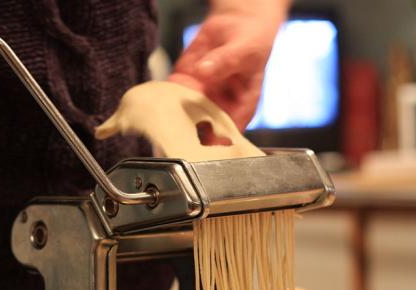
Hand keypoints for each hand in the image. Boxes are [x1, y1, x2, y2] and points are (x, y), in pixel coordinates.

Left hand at [169, 1, 287, 130]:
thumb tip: (204, 70)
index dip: (215, 140)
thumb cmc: (251, 42)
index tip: (202, 140)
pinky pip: (173, 92)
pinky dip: (165, 93)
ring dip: (174, 112)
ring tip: (168, 110)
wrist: (237, 23)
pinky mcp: (186, 81)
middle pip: (203, 127)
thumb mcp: (244, 50)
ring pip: (184, 112)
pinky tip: (163, 92)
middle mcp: (220, 105)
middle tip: (179, 127)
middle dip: (189, 128)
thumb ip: (225, 61)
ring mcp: (201, 95)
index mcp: (241, 106)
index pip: (229, 131)